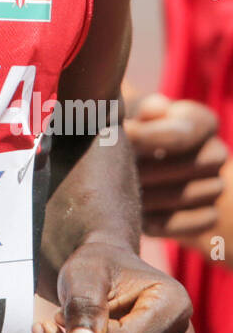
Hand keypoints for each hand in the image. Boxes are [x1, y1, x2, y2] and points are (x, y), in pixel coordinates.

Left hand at [124, 93, 225, 237]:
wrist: (136, 167)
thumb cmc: (131, 130)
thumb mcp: (132, 113)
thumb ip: (140, 109)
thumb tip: (152, 110)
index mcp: (201, 122)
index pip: (183, 132)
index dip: (150, 138)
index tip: (121, 139)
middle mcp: (216, 152)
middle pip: (194, 165)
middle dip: (152, 170)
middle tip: (116, 174)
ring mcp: (215, 185)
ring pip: (195, 195)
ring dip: (156, 198)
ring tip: (122, 195)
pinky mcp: (209, 214)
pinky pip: (198, 223)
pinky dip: (169, 224)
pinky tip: (140, 219)